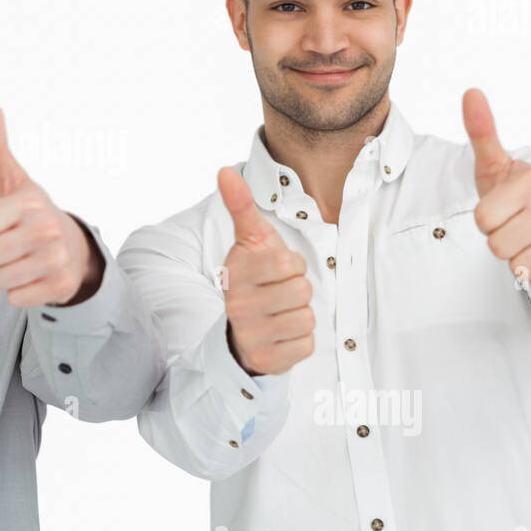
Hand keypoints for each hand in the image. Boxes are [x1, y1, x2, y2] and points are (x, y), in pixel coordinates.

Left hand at [0, 106, 104, 307]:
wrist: (74, 246)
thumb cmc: (30, 213)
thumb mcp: (13, 181)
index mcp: (28, 202)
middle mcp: (46, 228)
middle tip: (8, 245)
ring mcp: (56, 259)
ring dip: (2, 274)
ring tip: (19, 260)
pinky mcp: (61, 286)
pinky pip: (14, 299)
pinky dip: (18, 292)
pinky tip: (32, 276)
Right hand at [218, 166, 314, 375]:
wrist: (240, 330)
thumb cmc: (253, 278)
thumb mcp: (249, 241)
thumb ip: (240, 205)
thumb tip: (224, 170)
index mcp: (237, 274)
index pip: (290, 264)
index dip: (291, 265)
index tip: (276, 270)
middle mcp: (239, 306)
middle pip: (302, 291)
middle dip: (298, 291)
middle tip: (279, 294)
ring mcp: (251, 335)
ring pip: (306, 318)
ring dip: (300, 315)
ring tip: (281, 313)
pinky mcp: (266, 360)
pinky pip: (306, 345)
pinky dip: (300, 341)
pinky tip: (282, 335)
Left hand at [463, 87, 530, 294]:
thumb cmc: (522, 197)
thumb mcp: (498, 166)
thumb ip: (481, 132)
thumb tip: (470, 91)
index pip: (482, 220)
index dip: (486, 220)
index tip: (503, 210)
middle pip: (497, 247)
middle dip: (502, 243)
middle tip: (517, 229)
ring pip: (518, 268)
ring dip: (520, 261)